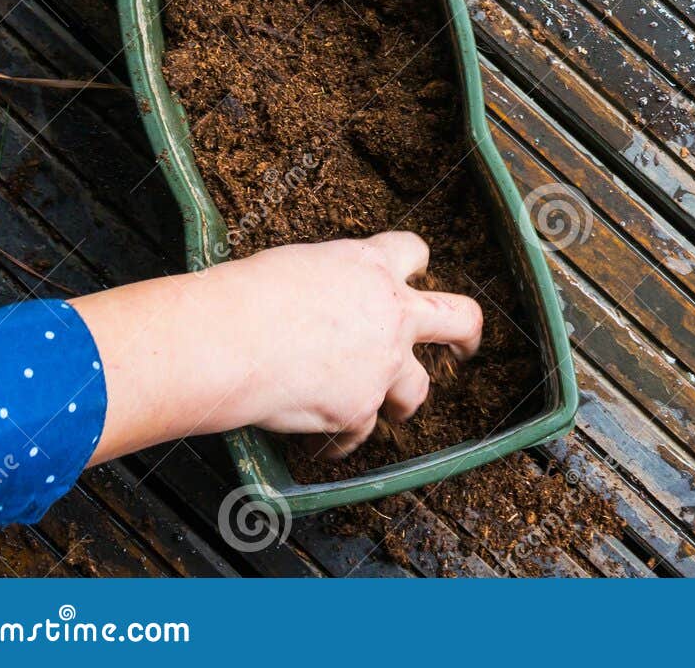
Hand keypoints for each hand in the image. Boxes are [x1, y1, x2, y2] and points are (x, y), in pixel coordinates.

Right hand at [236, 233, 483, 455]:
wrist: (228, 340)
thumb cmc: (244, 297)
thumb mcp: (295, 267)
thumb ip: (327, 284)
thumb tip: (319, 300)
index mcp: (370, 267)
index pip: (413, 251)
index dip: (415, 264)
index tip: (416, 273)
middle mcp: (390, 315)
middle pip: (458, 318)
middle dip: (466, 335)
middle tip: (464, 346)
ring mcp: (381, 365)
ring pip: (416, 390)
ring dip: (403, 402)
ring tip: (393, 410)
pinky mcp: (358, 409)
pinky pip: (359, 432)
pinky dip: (340, 440)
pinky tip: (321, 442)